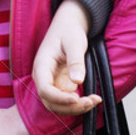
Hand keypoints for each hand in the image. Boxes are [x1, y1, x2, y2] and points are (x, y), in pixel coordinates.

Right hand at [32, 0, 98, 115]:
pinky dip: (78, 104)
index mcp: (41, 66)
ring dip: (75, 108)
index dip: (59, 98)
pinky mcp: (60, 85)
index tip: (76, 99)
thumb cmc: (69, 31)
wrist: (69, 26)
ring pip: (58, 105)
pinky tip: (92, 99)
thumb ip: (75, 61)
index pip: (45, 90)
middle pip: (50, 102)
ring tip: (94, 101)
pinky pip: (66, 100)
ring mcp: (51, 82)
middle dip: (70, 107)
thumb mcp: (74, 42)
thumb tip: (77, 80)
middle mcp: (43, 77)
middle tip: (90, 101)